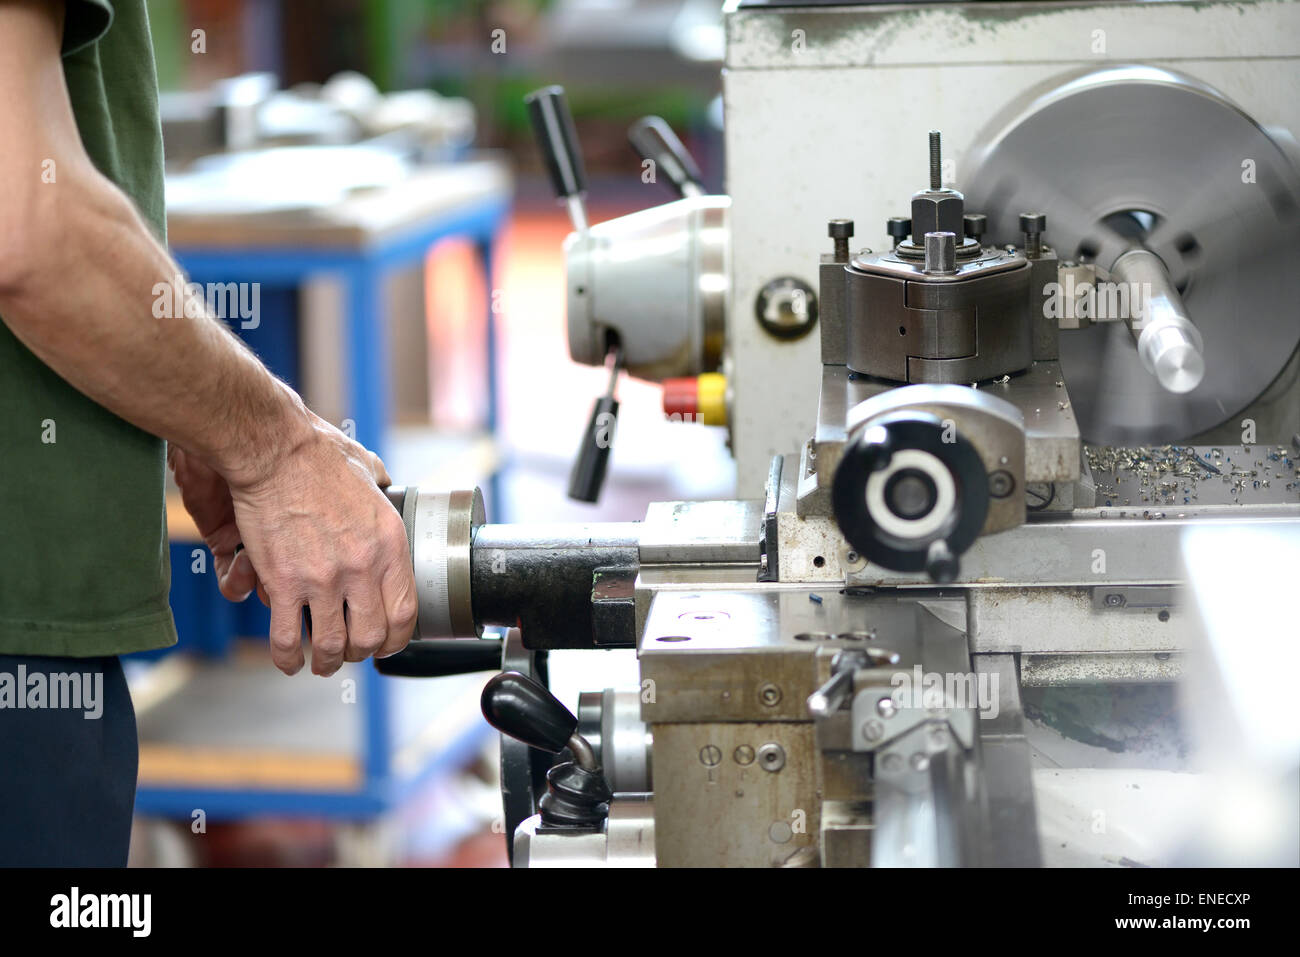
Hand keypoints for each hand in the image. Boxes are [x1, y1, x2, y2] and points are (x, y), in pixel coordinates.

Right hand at [171, 411, 417, 675]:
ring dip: (325, 661)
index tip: (386, 643)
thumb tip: (388, 487)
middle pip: (371, 637)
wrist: (274, 451)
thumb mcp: (370, 472)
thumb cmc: (318, 455)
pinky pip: (286, 637)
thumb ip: (383, 490)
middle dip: (360, 652)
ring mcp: (323, 578)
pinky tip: (287, 661)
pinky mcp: (283, 582)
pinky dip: (286, 658)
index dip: (397, 639)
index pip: (405, 612)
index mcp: (389, 544)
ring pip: (331, 644)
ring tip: (319, 663)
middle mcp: (362, 567)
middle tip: (349, 651)